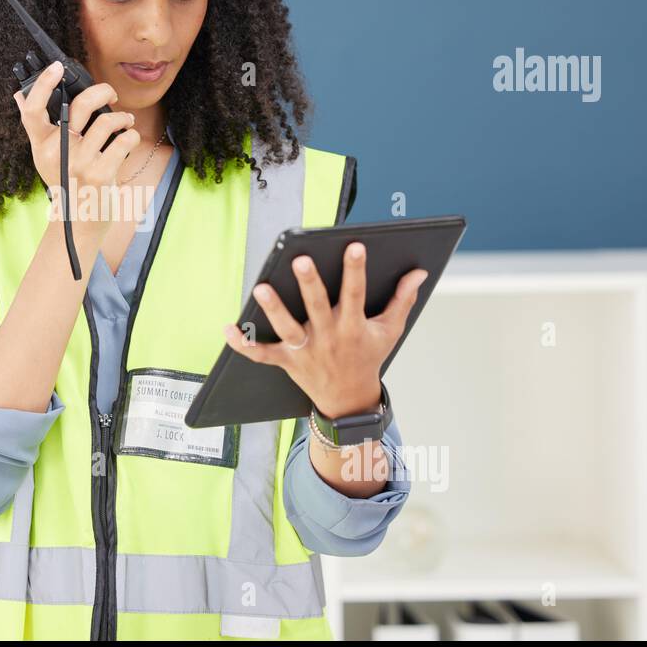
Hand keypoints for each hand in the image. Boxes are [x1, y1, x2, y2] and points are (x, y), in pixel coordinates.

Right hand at [13, 60, 139, 234]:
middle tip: (110, 94)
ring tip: (126, 121)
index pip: (33, 110)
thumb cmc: (66, 184)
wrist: (78, 224)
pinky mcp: (101, 175)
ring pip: (107, 122)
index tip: (56, 68)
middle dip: (102, 92)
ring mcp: (80, 164)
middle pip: (80, 106)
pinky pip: (123, 142)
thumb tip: (19, 95)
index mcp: (42, 145)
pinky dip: (130, 136)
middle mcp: (58, 153)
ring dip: (123, 118)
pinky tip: (128, 139)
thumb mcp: (46, 157)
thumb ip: (38, 129)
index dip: (42, 84)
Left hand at [222, 241, 427, 417]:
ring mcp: (306, 350)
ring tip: (261, 288)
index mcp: (353, 326)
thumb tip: (418, 272)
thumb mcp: (389, 331)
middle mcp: (328, 336)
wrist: (350, 400)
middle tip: (299, 260)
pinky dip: (243, 345)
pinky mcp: (288, 361)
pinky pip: (262, 354)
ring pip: (287, 328)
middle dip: (309, 284)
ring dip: (274, 310)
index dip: (356, 270)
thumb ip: (402, 299)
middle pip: (317, 306)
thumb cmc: (369, 357)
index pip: (355, 293)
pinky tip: (228, 327)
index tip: (355, 246)